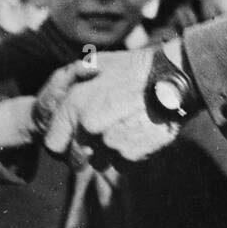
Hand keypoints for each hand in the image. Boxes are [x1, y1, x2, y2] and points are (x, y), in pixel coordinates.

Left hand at [43, 47, 180, 166]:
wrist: (173, 78)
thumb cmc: (134, 68)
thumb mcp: (98, 63)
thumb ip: (75, 82)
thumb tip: (61, 95)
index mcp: (75, 104)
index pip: (52, 144)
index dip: (61, 145)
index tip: (71, 143)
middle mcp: (89, 126)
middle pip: (77, 157)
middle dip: (86, 151)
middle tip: (104, 134)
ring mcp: (110, 142)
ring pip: (100, 162)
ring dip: (108, 152)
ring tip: (124, 128)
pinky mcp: (132, 154)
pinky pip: (122, 164)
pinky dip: (128, 154)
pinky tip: (137, 133)